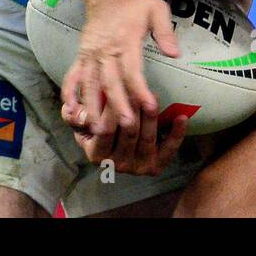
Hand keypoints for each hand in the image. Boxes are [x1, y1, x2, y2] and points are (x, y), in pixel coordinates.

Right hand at [60, 0, 179, 138]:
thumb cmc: (135, 1)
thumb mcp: (156, 9)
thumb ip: (165, 32)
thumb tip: (175, 54)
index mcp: (125, 40)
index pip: (132, 71)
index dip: (140, 91)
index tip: (150, 108)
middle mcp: (105, 50)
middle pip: (110, 82)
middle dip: (117, 107)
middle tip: (126, 128)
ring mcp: (90, 54)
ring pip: (89, 84)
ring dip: (92, 108)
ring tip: (97, 130)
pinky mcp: (81, 55)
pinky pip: (72, 77)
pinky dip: (70, 95)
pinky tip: (71, 112)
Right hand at [62, 101, 189, 175]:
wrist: (116, 148)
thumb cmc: (96, 128)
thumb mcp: (80, 121)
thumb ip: (73, 115)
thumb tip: (76, 113)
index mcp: (96, 154)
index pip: (104, 129)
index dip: (111, 109)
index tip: (117, 90)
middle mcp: (117, 164)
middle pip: (128, 132)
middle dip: (134, 107)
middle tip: (138, 88)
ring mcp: (137, 168)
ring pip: (147, 139)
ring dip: (152, 116)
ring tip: (154, 97)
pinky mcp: (155, 166)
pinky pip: (168, 150)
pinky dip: (176, 134)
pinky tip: (181, 118)